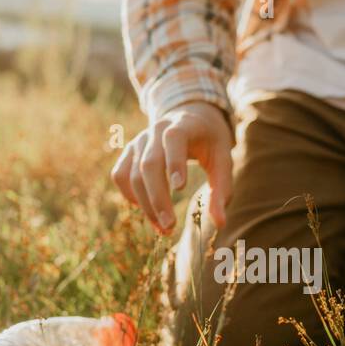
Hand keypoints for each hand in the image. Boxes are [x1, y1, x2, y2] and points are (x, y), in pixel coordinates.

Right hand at [111, 101, 233, 232]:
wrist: (189, 116)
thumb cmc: (210, 141)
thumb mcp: (223, 159)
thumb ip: (222, 189)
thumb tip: (220, 223)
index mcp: (183, 125)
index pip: (174, 139)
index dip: (174, 162)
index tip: (180, 188)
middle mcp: (156, 130)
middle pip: (149, 164)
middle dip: (158, 198)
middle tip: (170, 226)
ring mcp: (139, 140)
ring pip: (133, 174)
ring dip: (145, 205)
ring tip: (162, 228)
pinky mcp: (129, 151)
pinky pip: (120, 175)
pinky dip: (129, 194)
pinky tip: (146, 209)